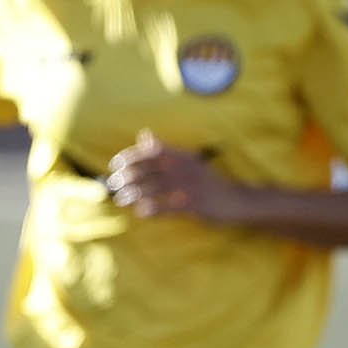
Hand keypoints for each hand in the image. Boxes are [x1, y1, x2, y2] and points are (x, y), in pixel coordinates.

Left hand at [107, 131, 235, 221]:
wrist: (235, 199)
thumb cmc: (207, 181)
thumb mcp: (188, 160)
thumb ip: (165, 149)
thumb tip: (145, 134)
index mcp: (180, 156)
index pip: (148, 152)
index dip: (128, 158)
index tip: (114, 166)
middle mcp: (183, 168)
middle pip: (147, 170)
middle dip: (126, 178)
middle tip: (113, 185)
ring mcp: (188, 186)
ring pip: (152, 189)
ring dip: (133, 194)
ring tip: (120, 200)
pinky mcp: (193, 204)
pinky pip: (167, 207)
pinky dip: (152, 209)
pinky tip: (141, 212)